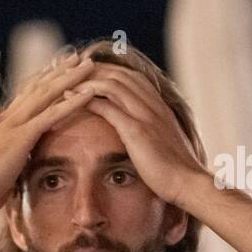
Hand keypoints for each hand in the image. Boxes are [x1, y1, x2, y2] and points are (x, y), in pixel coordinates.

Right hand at [0, 52, 100, 216]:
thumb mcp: (0, 164)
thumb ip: (14, 155)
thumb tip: (26, 158)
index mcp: (2, 124)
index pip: (26, 95)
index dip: (44, 80)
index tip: (59, 68)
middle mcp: (7, 118)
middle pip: (38, 87)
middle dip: (59, 70)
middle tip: (78, 57)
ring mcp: (14, 124)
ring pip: (47, 93)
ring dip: (70, 78)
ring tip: (89, 65)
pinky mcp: (22, 136)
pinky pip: (52, 114)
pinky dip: (72, 102)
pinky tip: (89, 94)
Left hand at [71, 63, 211, 205]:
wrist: (187, 183)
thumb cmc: (174, 169)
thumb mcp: (163, 142)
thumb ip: (153, 131)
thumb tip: (141, 133)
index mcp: (159, 106)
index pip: (131, 77)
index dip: (109, 70)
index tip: (88, 71)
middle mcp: (152, 105)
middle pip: (119, 74)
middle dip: (93, 69)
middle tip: (70, 70)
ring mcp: (145, 115)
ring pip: (112, 84)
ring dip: (86, 80)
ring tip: (65, 80)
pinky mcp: (136, 130)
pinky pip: (108, 106)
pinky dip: (86, 99)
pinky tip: (69, 97)